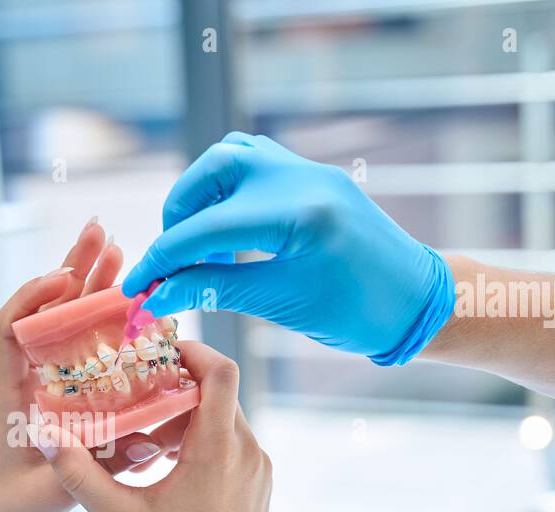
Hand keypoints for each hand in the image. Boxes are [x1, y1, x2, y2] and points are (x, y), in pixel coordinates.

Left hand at [0, 220, 190, 511]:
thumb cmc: (14, 507)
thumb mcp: (51, 494)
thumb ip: (89, 470)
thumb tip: (143, 441)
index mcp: (9, 394)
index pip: (6, 330)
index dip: (31, 299)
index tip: (61, 280)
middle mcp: (28, 378)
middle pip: (45, 311)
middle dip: (73, 270)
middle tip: (101, 234)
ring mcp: (47, 384)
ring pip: (67, 322)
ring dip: (91, 285)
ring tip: (117, 248)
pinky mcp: (66, 395)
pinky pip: (86, 350)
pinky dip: (106, 323)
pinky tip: (131, 303)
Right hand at [37, 341, 285, 511]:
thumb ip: (79, 474)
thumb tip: (43, 436)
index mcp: (217, 449)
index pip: (221, 371)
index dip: (193, 351)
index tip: (158, 352)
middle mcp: (245, 450)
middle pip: (219, 390)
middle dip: (179, 383)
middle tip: (137, 385)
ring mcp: (256, 466)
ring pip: (225, 416)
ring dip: (188, 413)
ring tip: (146, 427)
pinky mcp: (257, 481)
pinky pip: (232, 441)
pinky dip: (202, 437)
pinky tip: (167, 461)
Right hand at [122, 132, 454, 365]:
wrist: (418, 301)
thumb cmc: (357, 313)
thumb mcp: (279, 303)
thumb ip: (213, 289)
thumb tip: (155, 295)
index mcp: (296, 211)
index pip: (204, 227)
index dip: (162, 259)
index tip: (136, 288)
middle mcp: (299, 176)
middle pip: (211, 172)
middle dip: (178, 218)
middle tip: (171, 262)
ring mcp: (307, 169)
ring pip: (229, 157)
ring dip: (200, 197)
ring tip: (199, 247)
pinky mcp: (311, 174)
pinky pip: (254, 162)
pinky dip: (226, 190)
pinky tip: (226, 231)